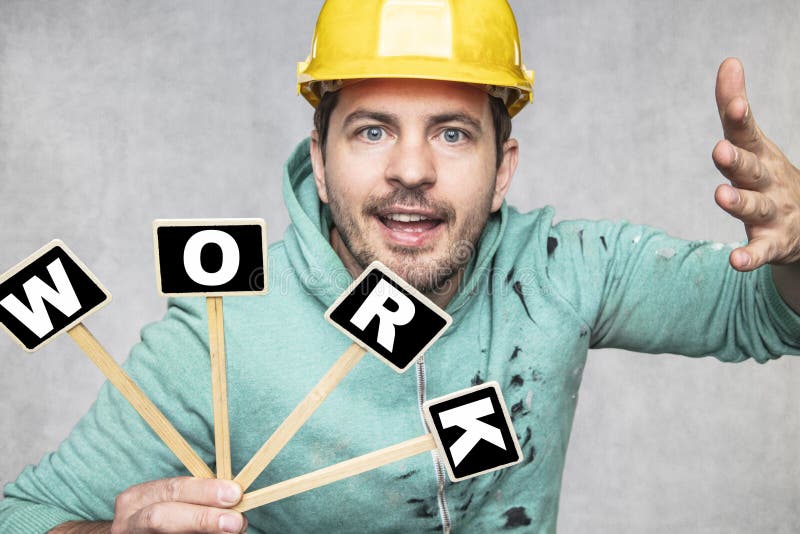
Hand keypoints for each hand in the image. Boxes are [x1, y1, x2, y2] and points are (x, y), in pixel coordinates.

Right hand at [111, 477, 246, 532]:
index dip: (204, 491)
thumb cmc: (165, 514)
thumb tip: (236, 503)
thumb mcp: (173, 501)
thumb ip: (199, 500)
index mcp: (138, 498)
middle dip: (201, 518)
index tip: (235, 493)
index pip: (172, 489)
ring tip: (232, 532)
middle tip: (235, 522)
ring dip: (203, 533)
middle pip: (161, 516)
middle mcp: (128, 521)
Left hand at [712, 57, 799, 270]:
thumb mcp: (752, 143)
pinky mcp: (773, 242)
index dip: (739, 119)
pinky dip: (749, 256)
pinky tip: (735, 262)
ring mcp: (773, 212)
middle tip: (719, 151)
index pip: (747, 133)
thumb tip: (729, 61)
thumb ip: (734, 108)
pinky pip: (760, 251)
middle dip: (737, 160)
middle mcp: (767, 182)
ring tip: (720, 197)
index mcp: (760, 156)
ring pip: (756, 208)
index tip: (732, 104)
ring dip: (739, 203)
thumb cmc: (768, 176)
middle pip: (751, 170)